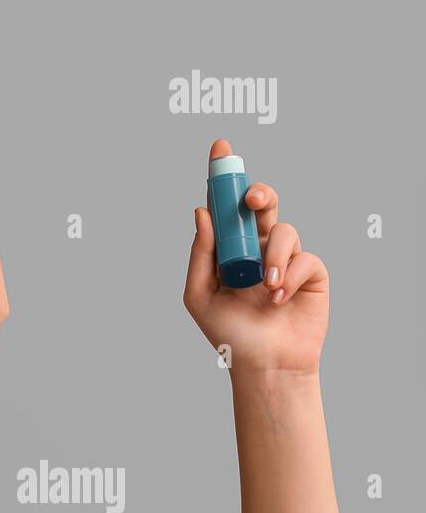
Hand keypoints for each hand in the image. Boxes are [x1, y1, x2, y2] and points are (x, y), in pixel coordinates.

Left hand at [183, 139, 328, 377]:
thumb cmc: (228, 332)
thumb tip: (202, 211)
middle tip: (251, 200)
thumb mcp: (200, 293)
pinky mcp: (311, 274)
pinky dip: (289, 275)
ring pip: (284, 231)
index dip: (224, 176)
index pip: (226, 207)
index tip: (220, 147)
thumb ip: (202, 252)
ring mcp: (285, 258)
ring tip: (264, 284)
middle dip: (258, 194)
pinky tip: (278, 297)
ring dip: (273, 255)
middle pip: (261, 205)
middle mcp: (257, 247)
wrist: (262, 364)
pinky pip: (305, 258)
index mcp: (229, 247)